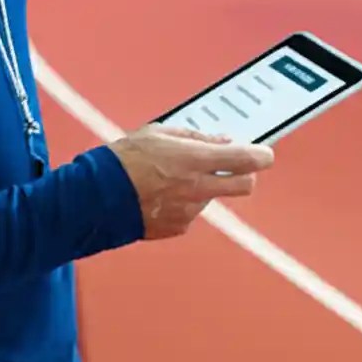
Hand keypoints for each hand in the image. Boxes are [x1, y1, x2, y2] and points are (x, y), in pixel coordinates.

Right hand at [106, 125, 273, 239]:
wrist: (96, 198)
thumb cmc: (124, 160)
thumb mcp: (158, 134)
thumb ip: (195, 138)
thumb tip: (222, 141)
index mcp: (194, 160)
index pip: (245, 160)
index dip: (262, 156)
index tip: (264, 154)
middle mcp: (197, 188)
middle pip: (245, 186)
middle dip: (245, 176)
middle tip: (233, 167)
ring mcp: (189, 211)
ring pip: (212, 197)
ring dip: (202, 188)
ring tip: (169, 179)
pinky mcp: (178, 227)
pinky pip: (191, 212)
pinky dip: (183, 203)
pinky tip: (159, 196)